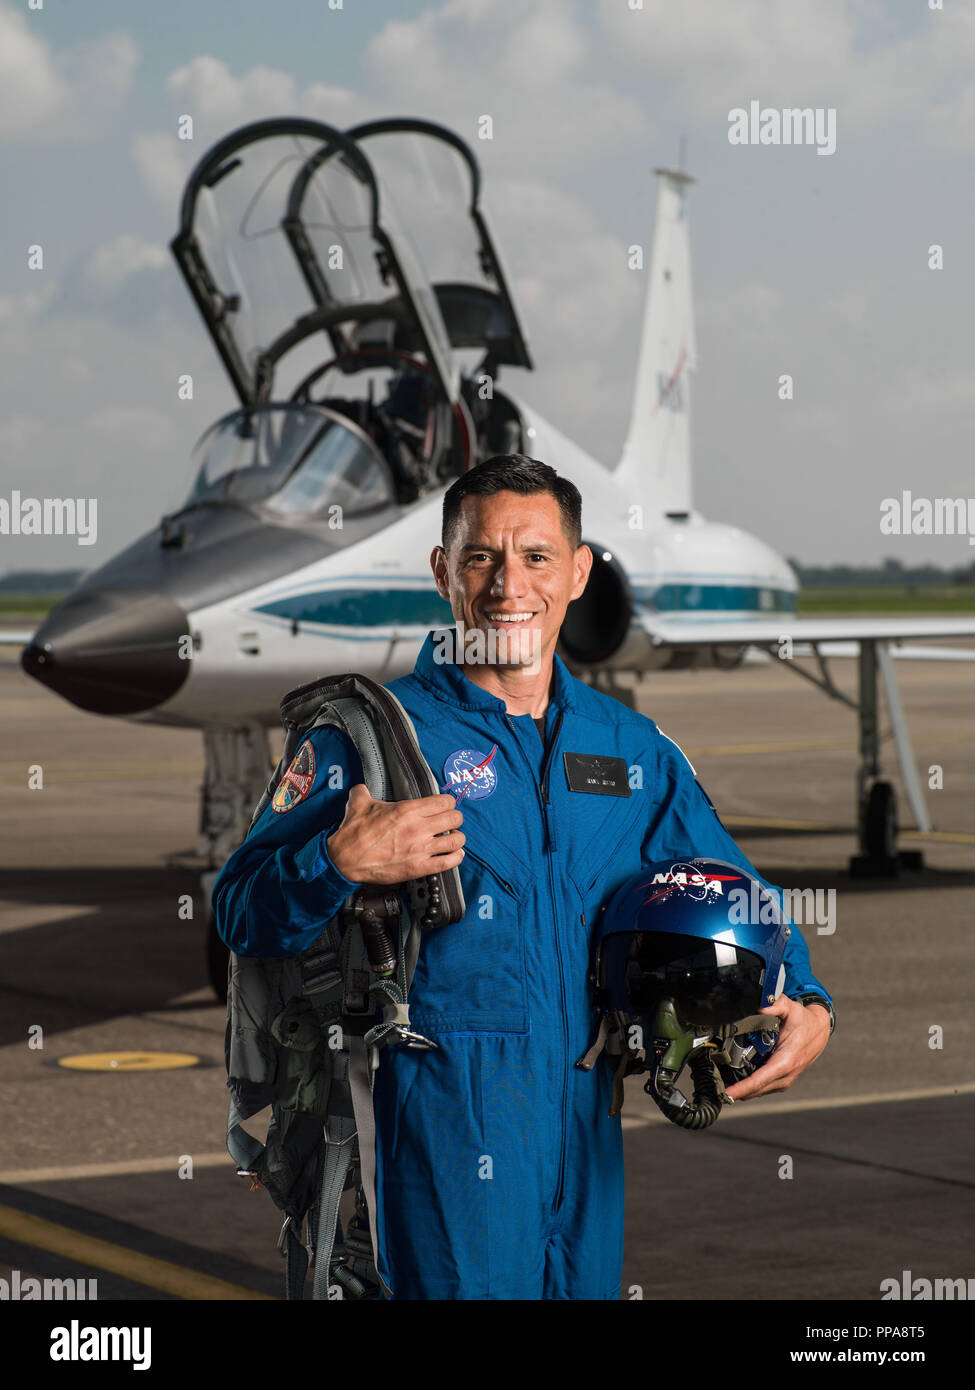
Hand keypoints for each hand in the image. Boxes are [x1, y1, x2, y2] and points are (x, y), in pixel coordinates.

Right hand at [326, 783, 464, 884]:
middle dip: (455, 818)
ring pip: (456, 840)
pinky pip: (449, 862)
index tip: (444, 806)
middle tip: (450, 821)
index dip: (447, 802)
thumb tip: (361, 787)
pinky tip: (455, 854)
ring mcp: (420, 849)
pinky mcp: (418, 867)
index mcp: (407, 809)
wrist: (344, 859)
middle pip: (455, 818)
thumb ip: (363, 790)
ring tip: (452, 838)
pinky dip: (456, 858)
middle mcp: (417, 828)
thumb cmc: (353, 832)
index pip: (444, 801)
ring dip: (457, 838)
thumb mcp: (358, 802)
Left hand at [723, 995, 830, 1101]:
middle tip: (715, 1088)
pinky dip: (750, 1087)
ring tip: (721, 1086)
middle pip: (756, 1090)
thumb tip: (760, 1003)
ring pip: (759, 1091)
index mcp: (786, 1061)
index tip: (727, 1092)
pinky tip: (736, 1083)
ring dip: (742, 1091)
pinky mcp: (782, 1080)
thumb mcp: (791, 1008)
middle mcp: (785, 1075)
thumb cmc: (804, 1022)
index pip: (760, 1080)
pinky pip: (763, 1087)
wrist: (819, 1031)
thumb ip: (776, 1004)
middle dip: (736, 1091)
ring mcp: (785, 1080)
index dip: (742, 1087)